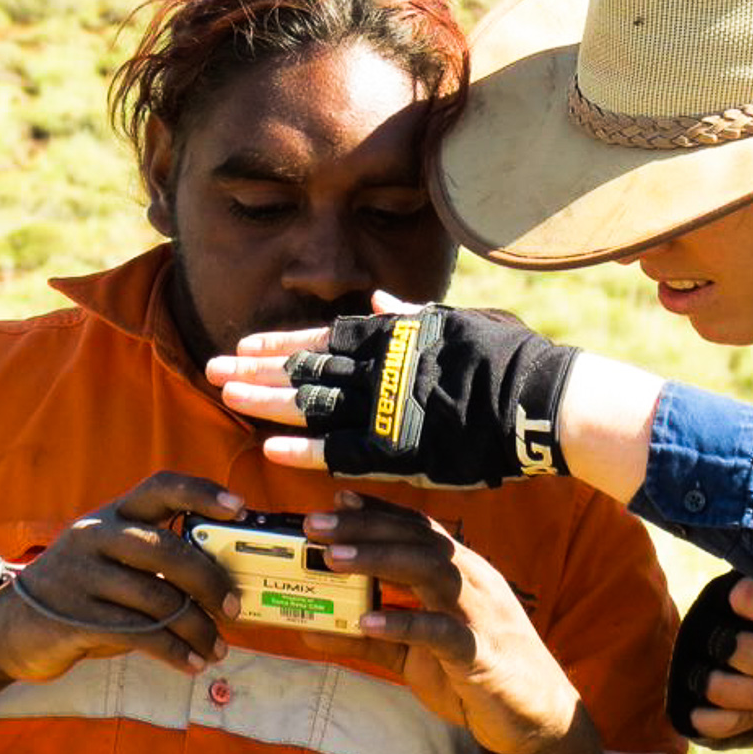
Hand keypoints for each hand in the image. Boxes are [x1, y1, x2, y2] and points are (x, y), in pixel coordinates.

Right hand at [0, 472, 243, 681]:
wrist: (7, 631)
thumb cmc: (78, 595)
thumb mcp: (109, 563)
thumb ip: (154, 563)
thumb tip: (222, 582)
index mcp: (111, 516)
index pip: (161, 487)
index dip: (203, 493)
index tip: (239, 508)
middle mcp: (95, 536)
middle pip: (169, 549)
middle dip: (210, 582)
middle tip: (234, 608)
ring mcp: (81, 575)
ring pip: (159, 599)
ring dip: (197, 629)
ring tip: (216, 649)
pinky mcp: (74, 617)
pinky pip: (139, 633)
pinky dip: (173, 651)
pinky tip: (190, 663)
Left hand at [206, 292, 577, 488]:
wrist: (541, 399)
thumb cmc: (506, 358)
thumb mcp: (455, 322)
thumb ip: (408, 317)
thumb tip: (373, 301)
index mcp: (391, 336)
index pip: (321, 337)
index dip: (278, 342)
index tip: (243, 345)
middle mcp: (380, 367)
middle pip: (304, 368)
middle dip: (254, 369)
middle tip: (211, 370)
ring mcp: (386, 408)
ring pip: (312, 403)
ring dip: (264, 401)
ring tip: (225, 398)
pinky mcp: (399, 448)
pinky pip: (341, 451)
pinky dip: (305, 450)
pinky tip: (269, 448)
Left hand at [293, 492, 581, 753]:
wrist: (536, 716)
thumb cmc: (476, 675)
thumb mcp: (414, 655)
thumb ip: (369, 638)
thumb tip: (311, 628)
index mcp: (462, 575)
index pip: (418, 531)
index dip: (379, 512)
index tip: (338, 499)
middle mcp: (473, 584)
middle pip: (417, 541)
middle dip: (365, 528)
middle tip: (316, 524)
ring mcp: (479, 615)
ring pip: (430, 571)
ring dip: (379, 560)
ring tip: (334, 558)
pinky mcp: (481, 654)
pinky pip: (441, 632)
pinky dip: (404, 623)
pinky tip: (366, 621)